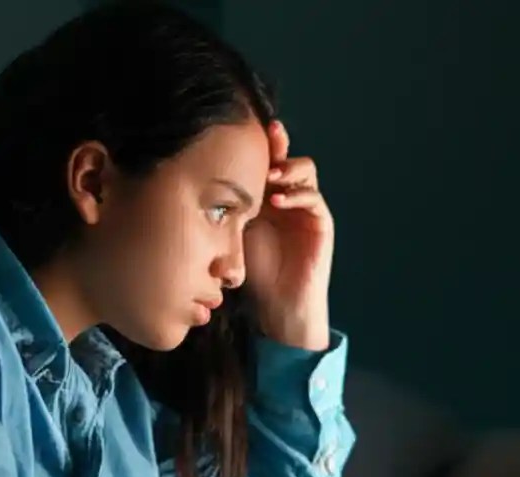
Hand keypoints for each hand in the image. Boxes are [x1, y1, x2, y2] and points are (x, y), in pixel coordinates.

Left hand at [243, 120, 333, 350]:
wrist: (280, 305)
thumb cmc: (256, 273)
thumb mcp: (235, 232)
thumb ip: (229, 207)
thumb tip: (199, 180)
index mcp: (267, 195)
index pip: (266, 160)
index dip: (260, 144)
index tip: (247, 128)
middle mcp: (288, 196)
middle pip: (287, 157)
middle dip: (277, 145)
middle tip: (266, 138)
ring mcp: (306, 208)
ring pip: (305, 170)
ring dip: (288, 168)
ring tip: (270, 176)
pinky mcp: (321, 223)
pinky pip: (314, 198)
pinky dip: (297, 195)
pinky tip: (278, 202)